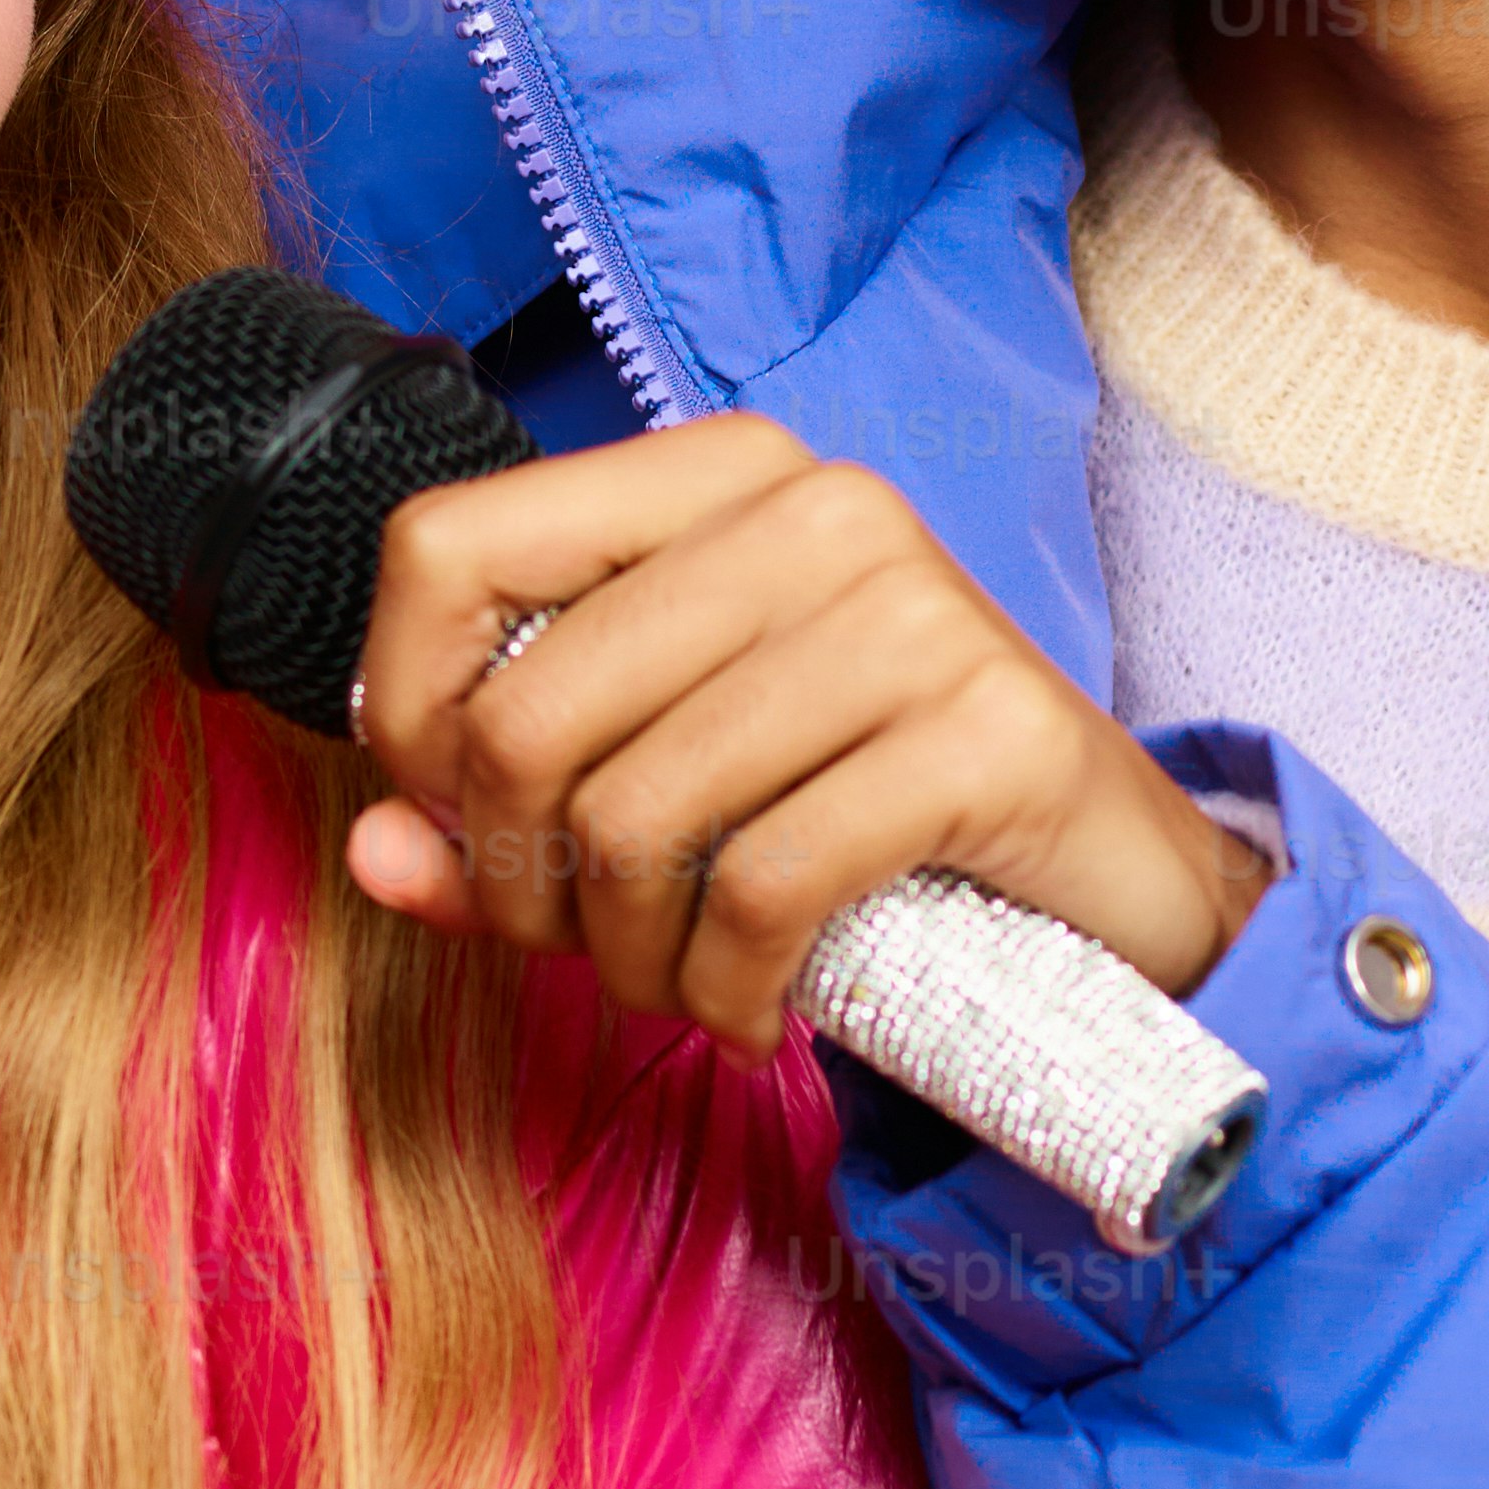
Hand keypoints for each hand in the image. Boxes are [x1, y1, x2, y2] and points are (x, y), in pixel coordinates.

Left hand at [342, 417, 1268, 1048]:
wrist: (1114, 872)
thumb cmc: (868, 806)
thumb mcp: (678, 784)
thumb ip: (508, 813)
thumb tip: (375, 854)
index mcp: (715, 475)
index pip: (448, 545)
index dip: (410, 711)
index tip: (464, 816)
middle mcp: (815, 507)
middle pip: (527, 712)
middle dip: (521, 879)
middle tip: (582, 946)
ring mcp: (912, 609)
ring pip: (638, 816)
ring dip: (627, 958)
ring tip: (673, 986)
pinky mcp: (985, 731)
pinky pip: (766, 887)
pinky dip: (728, 990)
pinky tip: (755, 1014)